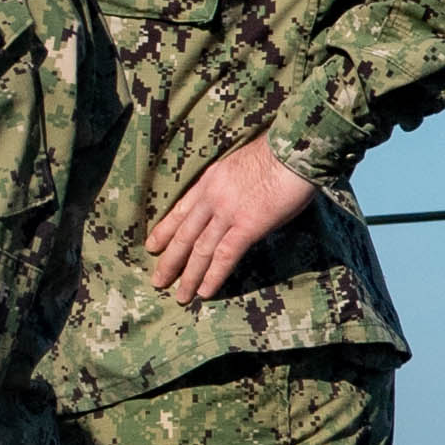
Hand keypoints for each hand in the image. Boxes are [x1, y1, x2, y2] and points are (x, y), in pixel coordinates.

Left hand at [146, 138, 319, 302]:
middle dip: (169, 260)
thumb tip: (237, 202)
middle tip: (156, 280)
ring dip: (188, 275)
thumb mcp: (240, 164)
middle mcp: (211, 198)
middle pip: (184, 234)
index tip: (152, 246)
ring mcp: (227, 213)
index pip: (180, 211)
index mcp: (209, 181)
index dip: (165, 231)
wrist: (292, 149)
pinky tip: (205, 292)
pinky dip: (213, 275)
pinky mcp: (247, 226)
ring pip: (200, 249)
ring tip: (180, 295)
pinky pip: (224, 255)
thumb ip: (231, 186)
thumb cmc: (277, 154)